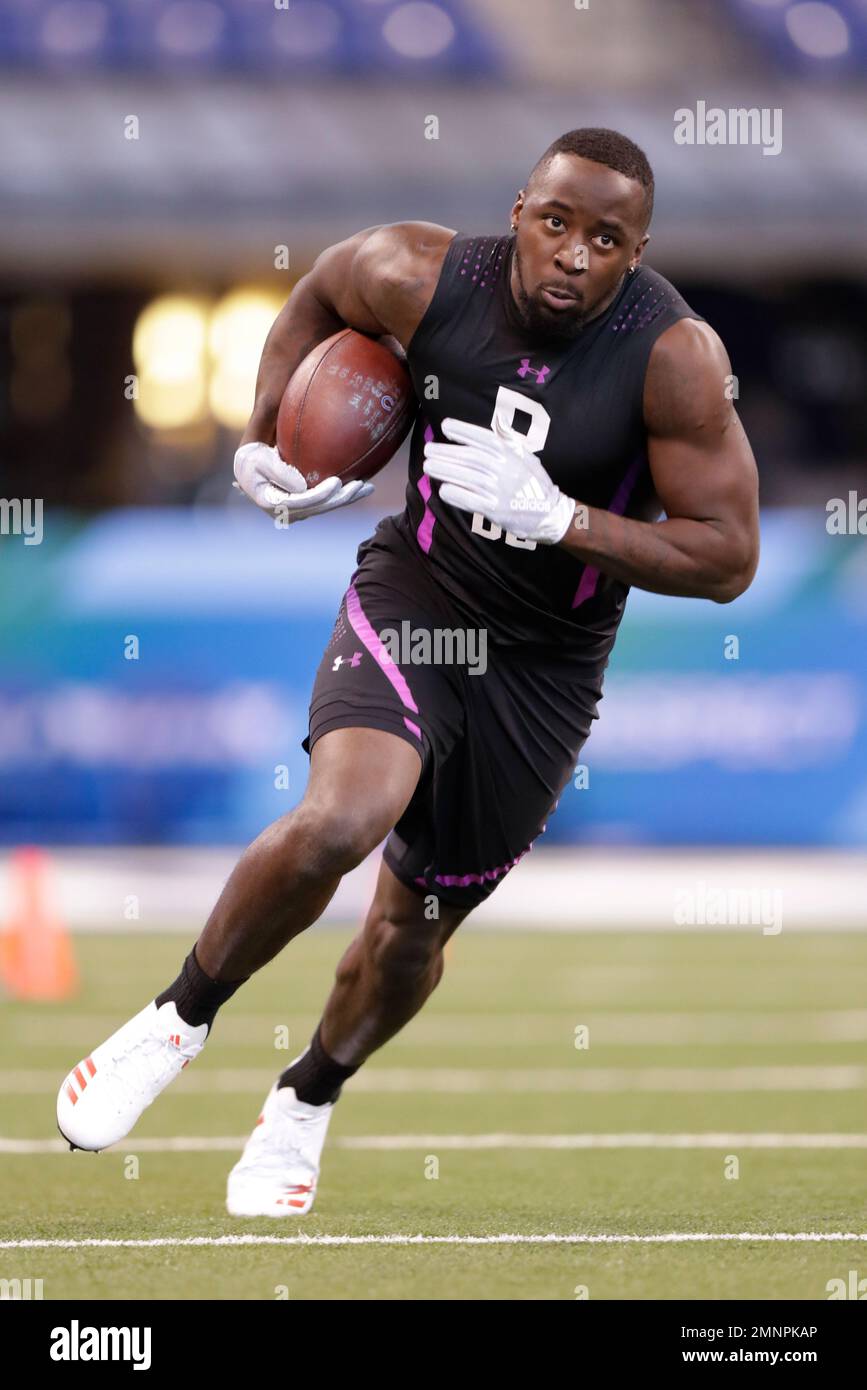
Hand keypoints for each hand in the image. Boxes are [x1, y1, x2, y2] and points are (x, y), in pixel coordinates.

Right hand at [233, 442, 373, 522]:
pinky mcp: (306, 506)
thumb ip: (278, 472)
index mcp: (273, 504)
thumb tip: (303, 487)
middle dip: (341, 499)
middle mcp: (287, 513)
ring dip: (347, 498)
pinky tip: (362, 485)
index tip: (338, 482)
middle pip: (319, 508)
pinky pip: (327, 501)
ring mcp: (297, 511)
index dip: (321, 495)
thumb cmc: (253, 459)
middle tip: (361, 486)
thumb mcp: (259, 460)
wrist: (250, 467)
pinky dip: (343, 494)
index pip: (302, 502)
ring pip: (326, 507)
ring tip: (369, 487)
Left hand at [422, 412, 574, 543]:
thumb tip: (498, 421)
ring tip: (429, 466)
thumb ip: (510, 441)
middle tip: (429, 449)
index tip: (445, 425)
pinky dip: (454, 494)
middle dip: (446, 451)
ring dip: (444, 470)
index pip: (483, 438)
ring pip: (465, 477)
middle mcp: (503, 470)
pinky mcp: (494, 509)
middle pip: (469, 457)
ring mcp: (498, 490)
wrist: (550, 514)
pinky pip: (469, 500)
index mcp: (511, 455)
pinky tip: (443, 489)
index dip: (463, 430)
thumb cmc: (536, 484)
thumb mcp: (528, 457)